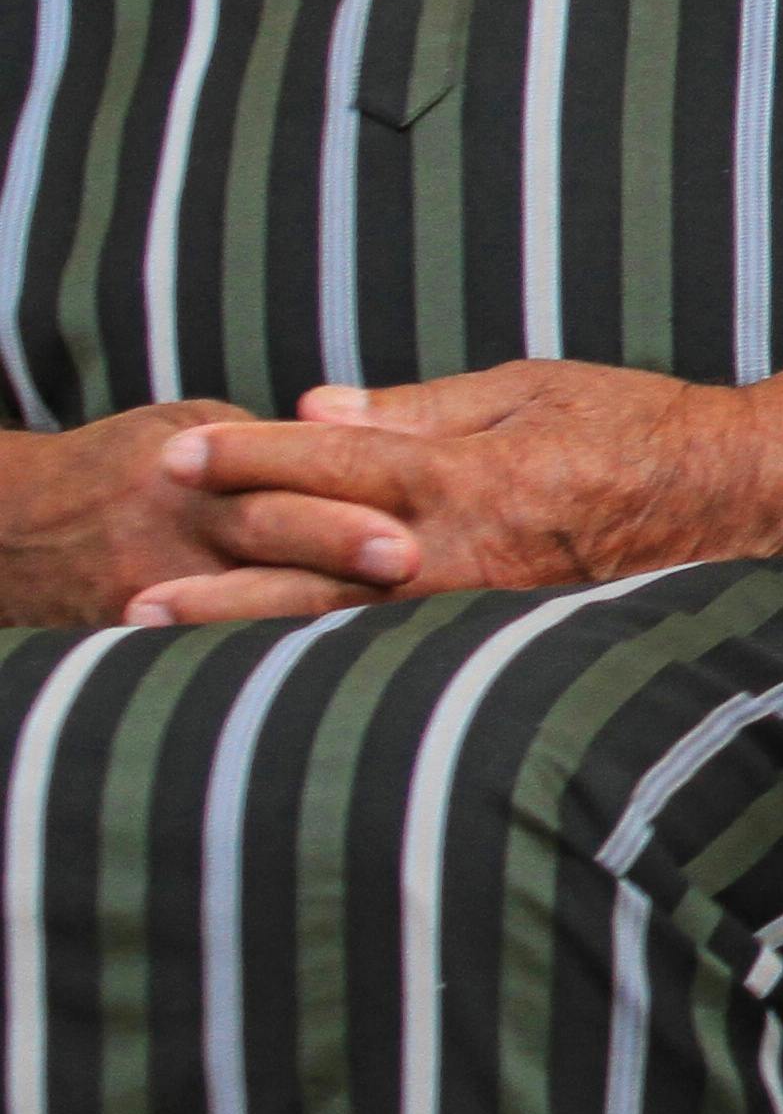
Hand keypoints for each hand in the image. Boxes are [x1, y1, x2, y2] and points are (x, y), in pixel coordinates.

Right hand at [0, 402, 383, 629]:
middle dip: (338, 546)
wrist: (4, 527)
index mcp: (195, 469)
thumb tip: (372, 459)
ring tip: (375, 641)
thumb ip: (274, 449)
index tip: (410, 525)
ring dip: (310, 619)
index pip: (279, 478)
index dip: (342, 500)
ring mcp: (151, 592)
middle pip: (268, 534)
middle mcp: (176, 532)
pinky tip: (317, 684)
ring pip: (245, 607)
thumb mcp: (189, 429)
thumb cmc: (122, 466)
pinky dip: (261, 666)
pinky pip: (206, 654)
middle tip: (408, 559)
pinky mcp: (131, 642)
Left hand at [150, 361, 782, 610]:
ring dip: (251, 631)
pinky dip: (325, 657)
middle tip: (137, 595)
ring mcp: (480, 605)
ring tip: (175, 642)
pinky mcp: (501, 641)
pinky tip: (274, 667)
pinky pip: (396, 651)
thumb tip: (316, 413)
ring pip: (343, 624)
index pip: (333, 459)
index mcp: (468, 471)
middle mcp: (463, 548)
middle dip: (221, 575)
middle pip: (315, 565)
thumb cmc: (640, 428)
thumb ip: (421, 408)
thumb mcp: (531, 387)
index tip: (182, 451)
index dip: (251, 454)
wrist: (740, 499)